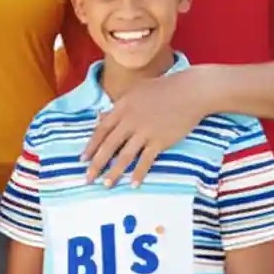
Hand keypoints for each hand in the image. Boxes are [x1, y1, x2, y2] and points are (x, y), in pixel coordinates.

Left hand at [82, 69, 211, 187]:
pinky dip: (139, 173)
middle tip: (88, 178)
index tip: (83, 159)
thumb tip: (101, 117)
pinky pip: (146, 160)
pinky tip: (133, 184)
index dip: (91, 146)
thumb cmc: (163, 89)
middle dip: (97, 164)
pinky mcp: (160, 141)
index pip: (101, 130)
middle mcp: (130, 121)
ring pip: (125, 156)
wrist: (190, 91)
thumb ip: (118, 105)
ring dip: (114, 172)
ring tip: (107, 184)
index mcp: (122, 107)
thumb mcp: (135, 91)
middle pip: (109, 146)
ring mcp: (145, 132)